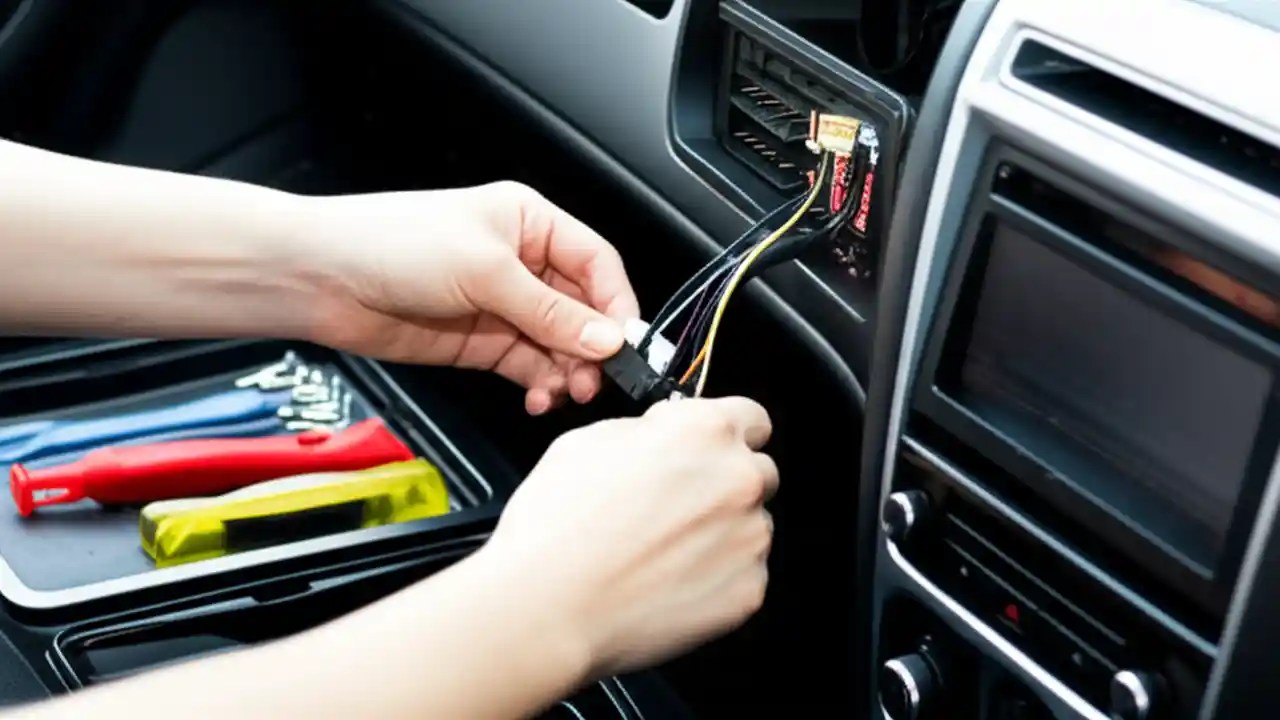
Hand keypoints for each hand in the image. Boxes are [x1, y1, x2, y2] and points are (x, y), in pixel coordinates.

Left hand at [298, 181, 639, 414]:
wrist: (322, 278)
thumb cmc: (392, 242)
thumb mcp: (485, 271)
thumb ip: (550, 312)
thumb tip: (607, 338)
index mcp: (530, 222)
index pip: (596, 264)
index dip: (616, 305)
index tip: (624, 343)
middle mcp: (522, 262)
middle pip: (582, 310)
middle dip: (593, 346)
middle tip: (595, 377)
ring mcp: (501, 305)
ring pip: (559, 344)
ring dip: (568, 370)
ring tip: (566, 391)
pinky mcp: (481, 342)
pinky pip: (528, 366)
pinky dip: (541, 384)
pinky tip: (540, 395)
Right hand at [481, 396, 777, 677]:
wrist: (547, 606)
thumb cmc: (558, 526)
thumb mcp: (589, 440)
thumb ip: (649, 432)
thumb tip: (663, 437)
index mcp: (704, 432)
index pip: (752, 417)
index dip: (727, 433)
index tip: (711, 448)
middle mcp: (739, 481)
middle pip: (757, 472)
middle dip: (724, 483)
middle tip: (675, 505)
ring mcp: (748, 540)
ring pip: (750, 526)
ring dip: (720, 531)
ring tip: (661, 549)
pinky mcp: (747, 592)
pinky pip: (743, 574)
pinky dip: (716, 576)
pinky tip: (668, 579)